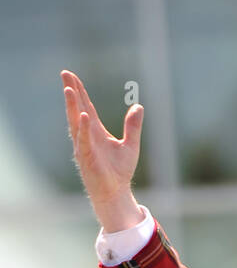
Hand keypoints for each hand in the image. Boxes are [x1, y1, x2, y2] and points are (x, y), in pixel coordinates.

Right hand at [61, 69, 143, 230]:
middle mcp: (87, 135)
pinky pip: (83, 141)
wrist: (115, 192)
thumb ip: (133, 126)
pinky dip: (83, 129)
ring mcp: (84, 146)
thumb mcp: (131, 145)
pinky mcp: (86, 159)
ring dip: (73, 107)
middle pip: (78, 109)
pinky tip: (83, 116)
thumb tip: (139, 106)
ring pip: (76, 123)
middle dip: (72, 92)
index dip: (80, 91)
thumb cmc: (119, 171)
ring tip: (69, 90)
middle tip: (65, 74)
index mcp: (96, 131)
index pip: (87, 106)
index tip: (72, 76)